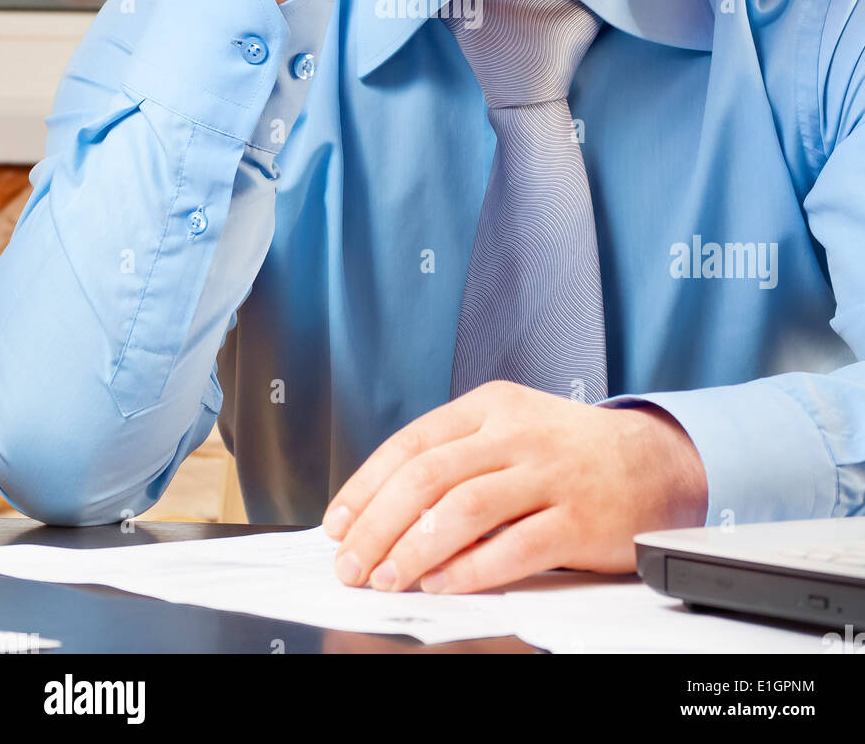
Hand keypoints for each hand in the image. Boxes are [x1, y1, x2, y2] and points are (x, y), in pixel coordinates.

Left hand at [322, 381, 707, 591]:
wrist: (654, 461)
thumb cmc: (567, 451)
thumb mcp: (510, 429)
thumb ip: (457, 457)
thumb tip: (382, 511)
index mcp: (491, 406)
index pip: (412, 442)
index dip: (366, 486)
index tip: (337, 524)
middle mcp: (518, 434)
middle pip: (429, 477)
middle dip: (378, 525)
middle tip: (351, 563)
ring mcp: (550, 475)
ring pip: (464, 510)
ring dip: (414, 550)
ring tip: (387, 578)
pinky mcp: (579, 520)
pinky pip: (514, 547)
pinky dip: (470, 570)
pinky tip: (443, 585)